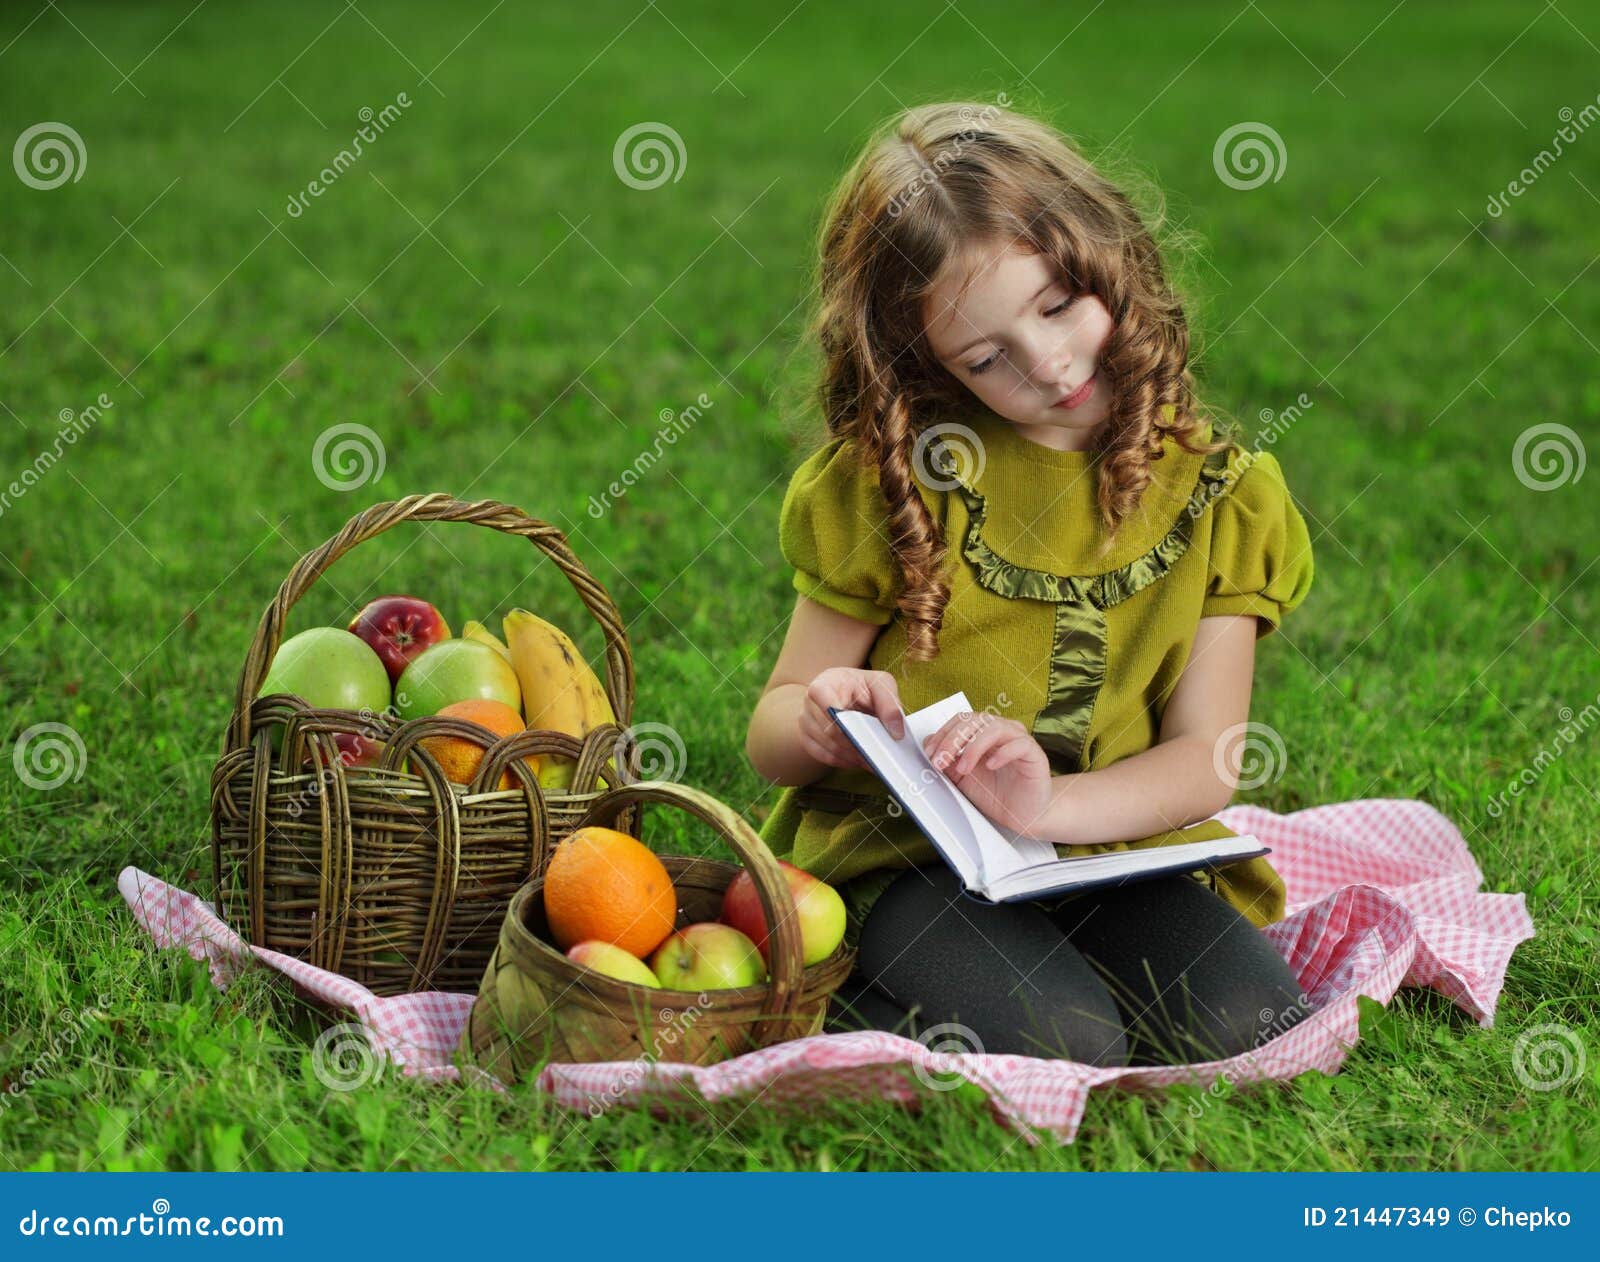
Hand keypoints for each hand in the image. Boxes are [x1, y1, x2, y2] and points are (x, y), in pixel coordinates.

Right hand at [799, 667, 905, 771]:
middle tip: (878, 754)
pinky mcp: (806, 738)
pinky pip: (824, 757)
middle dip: (856, 745)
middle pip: (831, 732)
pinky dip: (844, 761)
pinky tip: (859, 759)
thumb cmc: (861, 686)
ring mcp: (805, 722)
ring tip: (873, 758)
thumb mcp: (881, 684)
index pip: (830, 708)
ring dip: (852, 756)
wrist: (844, 690)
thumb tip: (895, 731)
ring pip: (829, 748)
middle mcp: (809, 703)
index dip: (849, 725)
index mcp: (824, 684)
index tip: (867, 736)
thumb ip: (890, 704)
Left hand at [922, 712, 1053, 834]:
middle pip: (975, 720)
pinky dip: (1002, 753)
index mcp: (985, 733)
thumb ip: (947, 762)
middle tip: (940, 760)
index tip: (930, 752)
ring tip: (963, 769)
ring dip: (973, 748)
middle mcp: (1003, 731)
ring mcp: (1020, 740)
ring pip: (995, 728)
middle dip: (952, 740)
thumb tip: (929, 745)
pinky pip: (1020, 744)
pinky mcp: (1035, 754)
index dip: (943, 733)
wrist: (1024, 815)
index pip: (962, 720)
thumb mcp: (963, 779)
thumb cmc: (997, 794)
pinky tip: (991, 765)